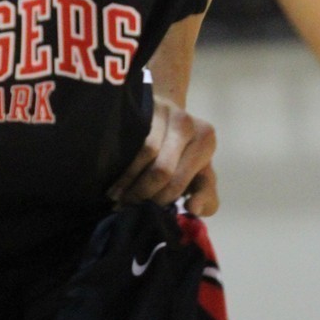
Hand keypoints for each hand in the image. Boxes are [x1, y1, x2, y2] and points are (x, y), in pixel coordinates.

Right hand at [106, 97, 218, 213]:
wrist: (166, 117)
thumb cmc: (184, 153)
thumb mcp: (201, 176)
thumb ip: (206, 198)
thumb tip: (193, 208)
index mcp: (205, 142)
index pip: (179, 181)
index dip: (162, 200)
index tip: (150, 213)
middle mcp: (187, 124)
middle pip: (162, 170)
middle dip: (142, 194)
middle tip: (127, 207)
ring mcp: (165, 111)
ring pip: (146, 153)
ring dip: (128, 181)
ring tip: (115, 196)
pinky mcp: (146, 106)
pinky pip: (133, 138)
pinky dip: (122, 163)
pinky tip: (113, 177)